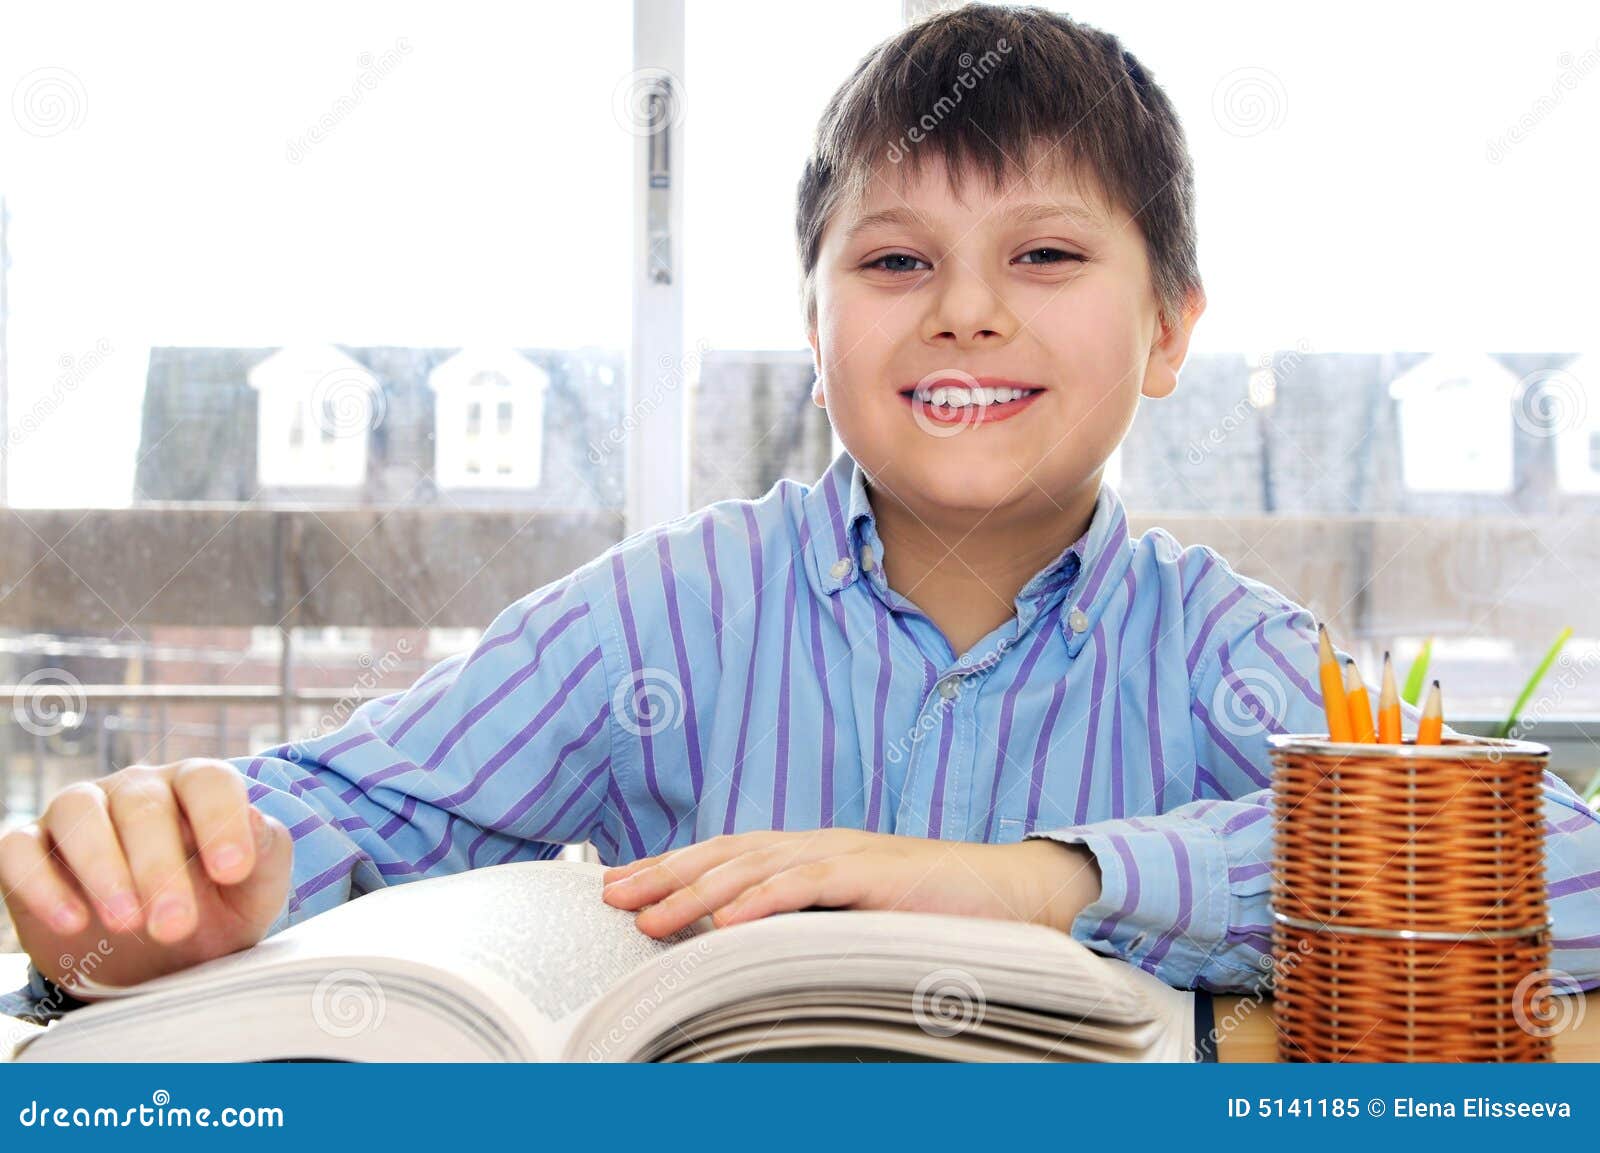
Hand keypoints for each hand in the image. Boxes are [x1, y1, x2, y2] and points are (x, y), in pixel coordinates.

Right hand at [0, 759, 292, 995]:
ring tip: (126, 922)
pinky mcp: (32, 848)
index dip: (221, 821)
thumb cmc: (212, 912)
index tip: (233, 872)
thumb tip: (253, 823)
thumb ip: (268, 854)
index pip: (208, 781)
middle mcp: (136, 789)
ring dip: (102, 868)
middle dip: (160, 867)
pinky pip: (19, 849)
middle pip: (144, 804)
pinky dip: (40, 882)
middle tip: (174, 925)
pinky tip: (71, 922)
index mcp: (195, 788)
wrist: (157, 959)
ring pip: (79, 812)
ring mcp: (80, 812)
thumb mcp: (253, 892)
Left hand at [600, 828, 1101, 938]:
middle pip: (727, 856)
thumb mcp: (857, 919)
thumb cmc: (939, 910)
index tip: (620, 888)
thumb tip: (742, 950)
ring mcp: (848, 858)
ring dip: (699, 892)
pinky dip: (769, 901)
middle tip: (611, 897)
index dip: (671, 869)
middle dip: (665, 876)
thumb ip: (806, 924)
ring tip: (652, 915)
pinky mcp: (879, 876)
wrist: (1016, 893)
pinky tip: (731, 920)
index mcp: (811, 855)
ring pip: (758, 869)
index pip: (727, 857)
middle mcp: (820, 847)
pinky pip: (813, 887)